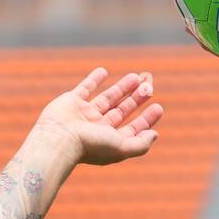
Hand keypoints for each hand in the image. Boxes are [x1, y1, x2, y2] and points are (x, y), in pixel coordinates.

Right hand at [32, 68, 164, 166]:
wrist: (59, 139)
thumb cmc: (91, 146)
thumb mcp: (122, 147)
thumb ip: (140, 144)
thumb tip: (155, 135)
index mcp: (109, 141)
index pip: (132, 128)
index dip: (146, 119)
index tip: (158, 107)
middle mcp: (98, 128)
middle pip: (122, 111)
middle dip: (136, 99)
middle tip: (149, 86)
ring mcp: (84, 114)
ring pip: (107, 98)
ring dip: (122, 88)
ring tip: (136, 77)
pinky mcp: (71, 102)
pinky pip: (84, 88)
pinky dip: (94, 80)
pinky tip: (104, 71)